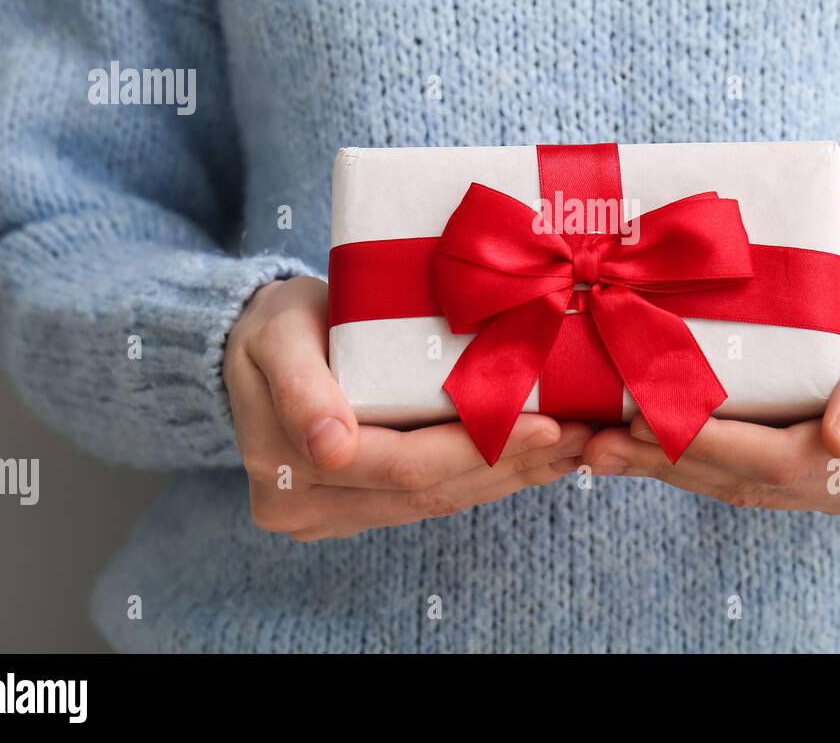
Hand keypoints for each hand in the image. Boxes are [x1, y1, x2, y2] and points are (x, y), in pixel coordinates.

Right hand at [224, 276, 588, 540]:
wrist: (255, 341)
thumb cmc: (274, 324)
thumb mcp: (277, 335)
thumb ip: (301, 386)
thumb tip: (332, 449)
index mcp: (288, 470)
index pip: (404, 468)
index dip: (478, 450)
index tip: (547, 426)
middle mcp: (310, 508)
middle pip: (430, 492)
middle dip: (512, 465)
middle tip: (584, 436)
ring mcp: (336, 515)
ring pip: (440, 501)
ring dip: (512, 477)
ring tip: (576, 448)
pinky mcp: (362, 507)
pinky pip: (433, 497)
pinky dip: (488, 476)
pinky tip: (536, 459)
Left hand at [581, 252, 839, 519]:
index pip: (785, 460)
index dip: (712, 446)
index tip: (648, 423)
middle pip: (752, 482)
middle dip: (670, 461)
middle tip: (598, 441)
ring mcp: (836, 491)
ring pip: (738, 488)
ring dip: (666, 471)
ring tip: (598, 451)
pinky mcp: (808, 483)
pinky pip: (740, 481)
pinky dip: (685, 466)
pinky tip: (634, 453)